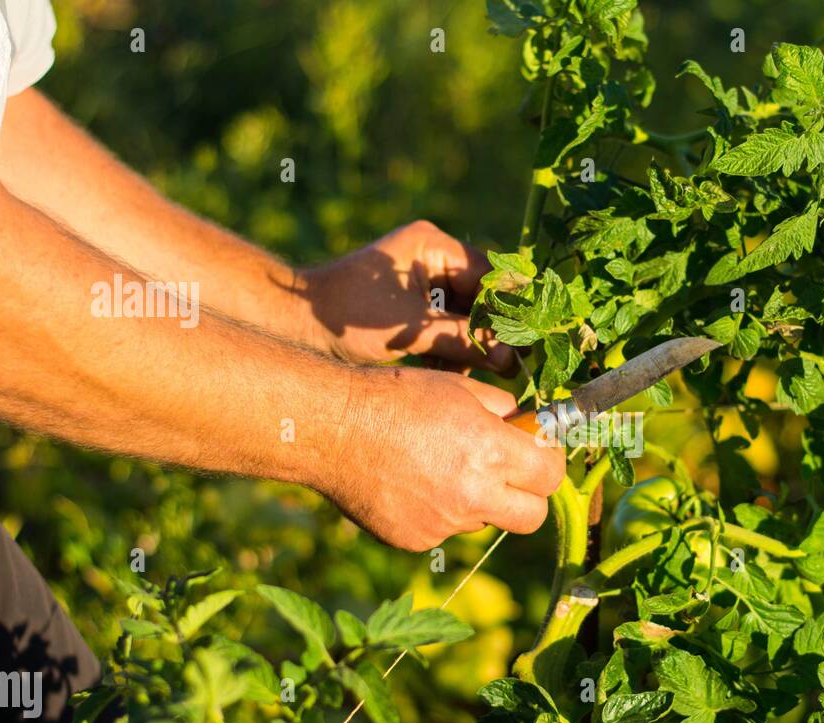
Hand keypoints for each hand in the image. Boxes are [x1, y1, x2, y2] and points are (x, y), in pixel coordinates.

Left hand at [301, 220, 515, 373]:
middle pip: (484, 296)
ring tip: (478, 374)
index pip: (491, 274)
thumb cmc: (344, 316)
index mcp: (433, 246)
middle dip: (494, 332)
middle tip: (510, 365)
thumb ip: (463, 339)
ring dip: (474, 346)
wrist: (294, 325)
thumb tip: (511, 360)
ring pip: (470, 316)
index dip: (512, 309)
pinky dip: (454, 350)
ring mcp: (426, 283)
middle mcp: (434, 259)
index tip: (528, 340)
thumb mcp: (408, 329)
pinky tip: (453, 373)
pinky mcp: (417, 308)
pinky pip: (451, 327)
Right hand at [321, 366, 564, 550]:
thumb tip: (527, 427)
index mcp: (490, 451)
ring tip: (439, 468)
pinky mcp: (417, 540)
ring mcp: (444, 524)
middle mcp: (473, 495)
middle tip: (511, 475)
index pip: (551, 476)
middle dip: (529, 497)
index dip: (549, 464)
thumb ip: (503, 412)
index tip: (539, 454)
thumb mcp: (459, 390)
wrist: (333, 430)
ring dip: (478, 500)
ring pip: (484, 520)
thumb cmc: (396, 399)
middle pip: (532, 517)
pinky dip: (439, 511)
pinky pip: (445, 529)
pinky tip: (412, 484)